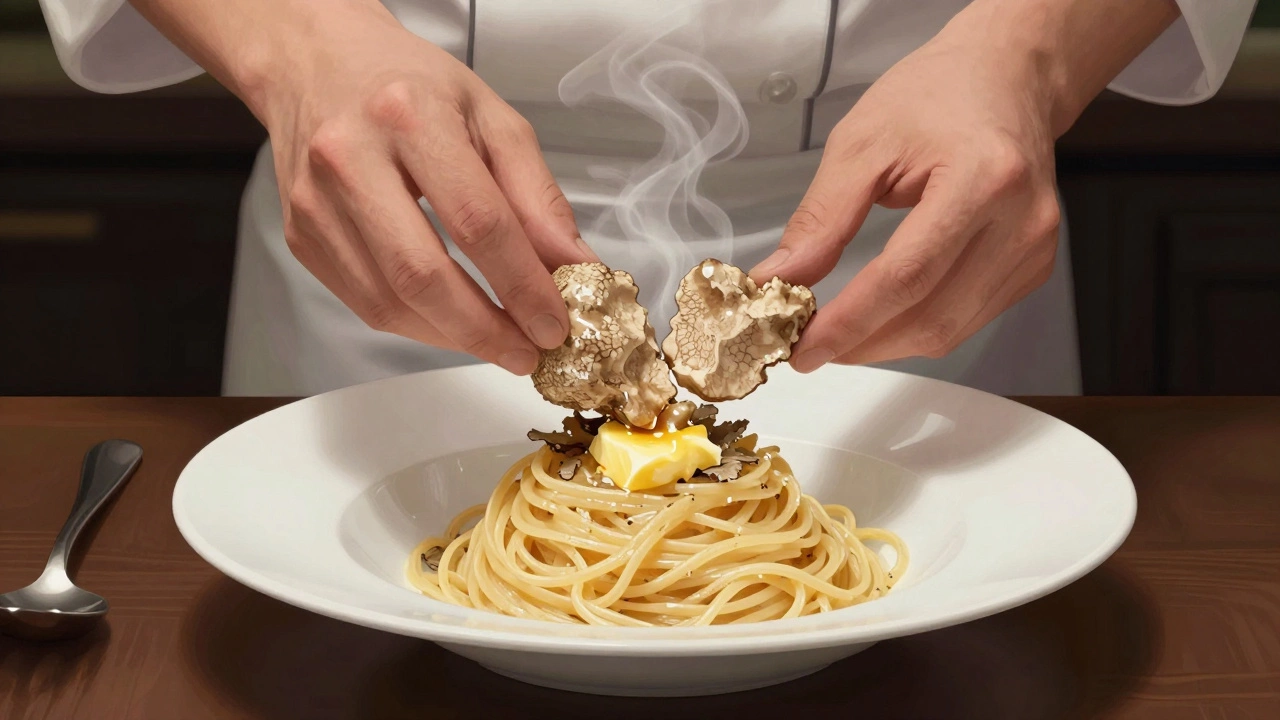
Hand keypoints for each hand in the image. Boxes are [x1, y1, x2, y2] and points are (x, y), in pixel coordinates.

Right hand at [252, 3, 594, 373]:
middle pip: (423, 275)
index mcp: (408, 116)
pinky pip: (364, 303)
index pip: (478, 221)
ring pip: (389, 302)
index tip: (555, 321)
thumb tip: (574, 265)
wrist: (316, 64)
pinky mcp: (303, 237)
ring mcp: (316, 204)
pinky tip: (453, 322)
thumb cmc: (406, 84)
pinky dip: (418, 325)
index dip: (523, 284)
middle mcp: (351, 158)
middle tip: (529, 350)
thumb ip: (537, 195)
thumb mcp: (491, 118)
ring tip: (500, 341)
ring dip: (454, 337)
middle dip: (487, 329)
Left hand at [750, 10, 1062, 371]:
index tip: (801, 347)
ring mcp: (1033, 249)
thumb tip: (780, 279)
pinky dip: (917, 329)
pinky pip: (968, 320)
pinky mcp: (1034, 266)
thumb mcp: (861, 142)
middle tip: (806, 346)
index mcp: (981, 179)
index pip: (906, 276)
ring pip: (949, 331)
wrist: (1006, 77)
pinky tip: (883, 317)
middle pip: (930, 316)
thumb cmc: (936, 96)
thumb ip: (821, 217)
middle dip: (860, 343)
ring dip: (885, 344)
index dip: (849, 322)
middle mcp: (1021, 222)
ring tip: (837, 335)